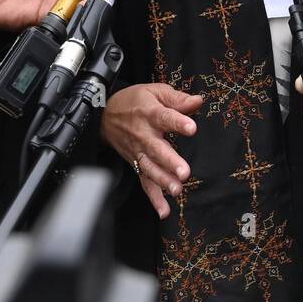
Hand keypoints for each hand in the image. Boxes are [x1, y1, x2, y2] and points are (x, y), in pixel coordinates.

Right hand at [99, 83, 203, 218]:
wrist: (105, 116)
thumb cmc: (134, 102)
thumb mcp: (154, 91)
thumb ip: (176, 98)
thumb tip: (197, 101)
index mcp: (150, 113)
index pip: (165, 117)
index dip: (178, 122)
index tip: (192, 127)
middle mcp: (144, 135)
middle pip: (157, 149)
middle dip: (170, 161)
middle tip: (184, 172)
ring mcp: (139, 152)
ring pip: (150, 168)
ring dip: (163, 181)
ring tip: (176, 190)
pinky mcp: (136, 165)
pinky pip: (144, 183)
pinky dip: (153, 198)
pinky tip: (164, 210)